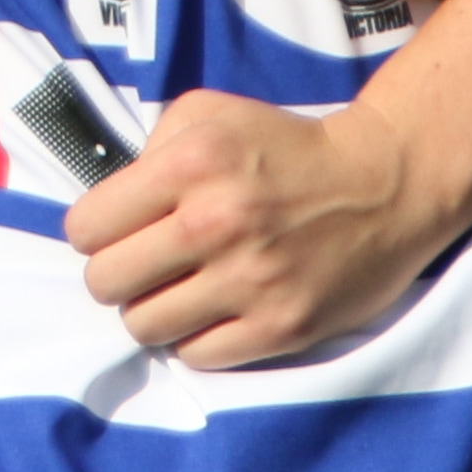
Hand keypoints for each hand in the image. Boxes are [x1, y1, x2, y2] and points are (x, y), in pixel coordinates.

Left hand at [66, 88, 463, 366]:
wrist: (385, 184)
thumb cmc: (286, 148)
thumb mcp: (212, 115)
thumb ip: (150, 149)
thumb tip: (107, 207)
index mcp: (191, 165)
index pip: (85, 228)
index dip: (94, 232)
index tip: (116, 233)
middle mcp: (215, 223)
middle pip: (105, 283)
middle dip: (116, 275)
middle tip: (144, 266)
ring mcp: (250, 280)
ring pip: (144, 326)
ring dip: (153, 310)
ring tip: (179, 290)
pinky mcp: (282, 326)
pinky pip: (197, 355)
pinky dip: (195, 338)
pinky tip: (215, 311)